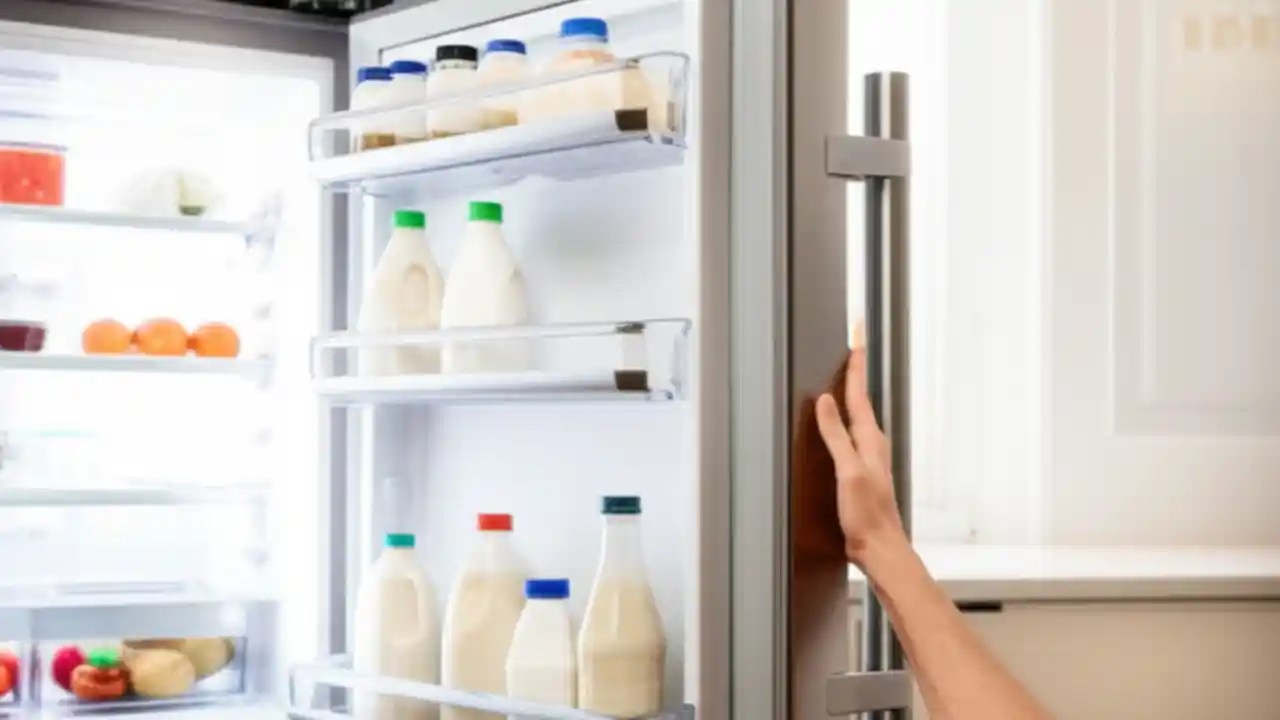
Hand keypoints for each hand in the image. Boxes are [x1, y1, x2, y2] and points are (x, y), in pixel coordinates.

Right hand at [814, 345, 906, 567]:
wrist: (880, 547)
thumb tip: (825, 401)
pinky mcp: (861, 471)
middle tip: (852, 347)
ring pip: (859, 417)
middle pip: (862, 400)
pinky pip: (852, 435)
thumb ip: (836, 435)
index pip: (861, 393)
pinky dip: (845, 420)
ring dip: (852, 395)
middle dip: (856, 373)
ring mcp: (868, 457)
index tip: (857, 338)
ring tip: (846, 376)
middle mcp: (872, 444)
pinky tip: (839, 426)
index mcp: (870, 439)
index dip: (856, 365)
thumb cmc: (867, 513)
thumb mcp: (848, 471)